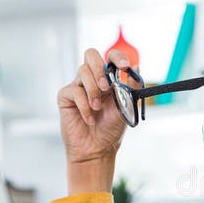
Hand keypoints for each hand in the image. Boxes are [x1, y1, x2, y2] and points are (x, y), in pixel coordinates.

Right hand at [56, 48, 133, 168]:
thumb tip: (137, 67)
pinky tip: (89, 118)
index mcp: (109, 78)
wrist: (97, 148)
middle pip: (90, 54)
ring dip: (93, 91)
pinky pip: (74, 91)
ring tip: (97, 108)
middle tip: (107, 87)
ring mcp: (78, 86)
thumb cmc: (111, 128)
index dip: (117, 56)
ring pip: (82, 71)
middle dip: (99, 68)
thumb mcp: (126, 107)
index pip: (111, 57)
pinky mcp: (66, 96)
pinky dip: (84, 106)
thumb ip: (131, 87)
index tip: (124, 67)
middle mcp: (93, 79)